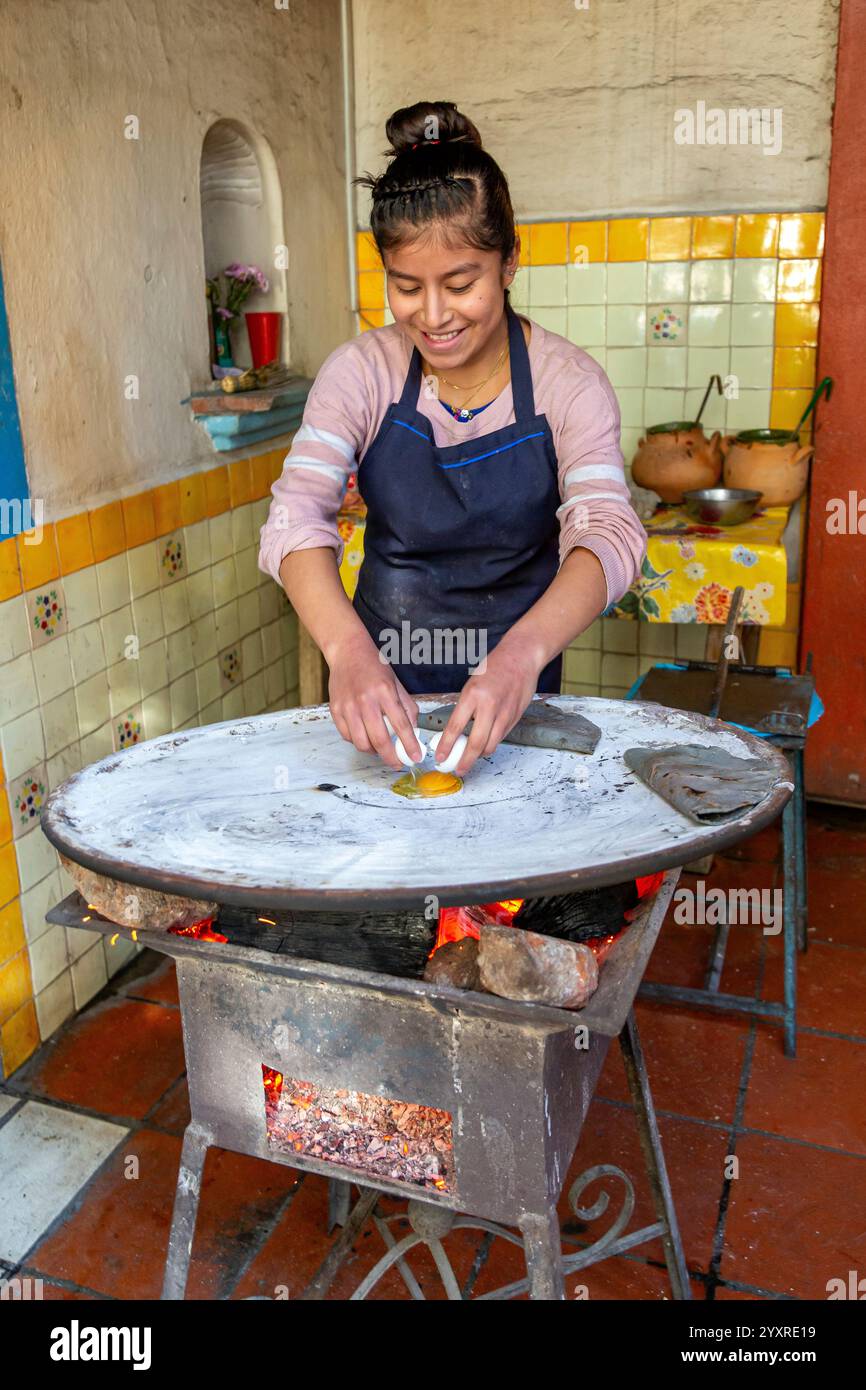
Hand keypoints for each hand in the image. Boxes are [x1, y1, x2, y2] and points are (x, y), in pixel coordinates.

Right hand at [328, 630, 421, 769]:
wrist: (347, 653)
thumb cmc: (374, 667)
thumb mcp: (396, 683)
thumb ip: (406, 708)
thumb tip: (413, 732)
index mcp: (384, 692)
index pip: (401, 725)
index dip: (409, 745)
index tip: (415, 757)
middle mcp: (365, 700)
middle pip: (379, 740)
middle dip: (391, 757)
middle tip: (397, 763)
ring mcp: (348, 706)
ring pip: (361, 743)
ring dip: (373, 751)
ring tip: (379, 748)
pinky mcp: (335, 709)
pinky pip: (347, 736)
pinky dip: (357, 741)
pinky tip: (364, 736)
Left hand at [433, 635, 543, 776]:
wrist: (521, 657)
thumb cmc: (494, 668)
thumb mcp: (472, 685)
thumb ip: (466, 708)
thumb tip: (457, 731)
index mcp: (473, 695)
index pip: (456, 726)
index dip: (447, 746)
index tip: (440, 757)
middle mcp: (489, 706)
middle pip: (476, 743)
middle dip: (465, 761)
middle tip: (458, 769)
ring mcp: (505, 713)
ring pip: (491, 744)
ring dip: (480, 755)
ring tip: (471, 758)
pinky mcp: (516, 717)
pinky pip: (501, 737)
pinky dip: (492, 743)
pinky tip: (486, 743)